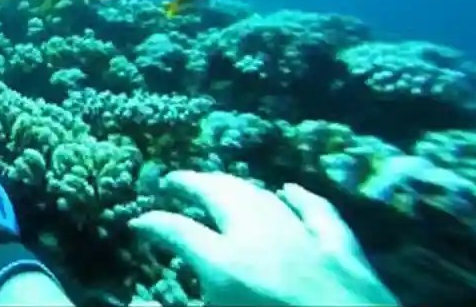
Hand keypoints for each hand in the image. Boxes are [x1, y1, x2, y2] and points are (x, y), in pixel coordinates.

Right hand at [131, 171, 397, 305]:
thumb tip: (134, 302)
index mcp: (223, 263)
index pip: (176, 230)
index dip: (152, 224)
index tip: (137, 223)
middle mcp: (258, 237)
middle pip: (218, 195)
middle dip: (191, 184)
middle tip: (174, 181)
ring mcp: (303, 238)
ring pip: (263, 197)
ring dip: (236, 186)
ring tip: (218, 182)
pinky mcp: (341, 250)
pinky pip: (317, 212)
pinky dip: (300, 198)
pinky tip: (289, 189)